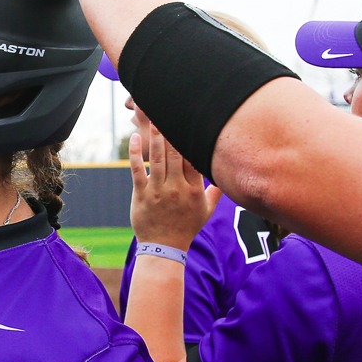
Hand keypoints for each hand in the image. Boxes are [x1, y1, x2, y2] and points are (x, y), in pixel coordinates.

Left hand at [129, 124, 213, 248]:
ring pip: (158, 160)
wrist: (164, 248)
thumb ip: (215, 193)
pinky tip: (134, 138)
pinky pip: (137, 171)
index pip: (193, 160)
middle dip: (172, 133)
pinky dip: (135, 154)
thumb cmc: (186, 228)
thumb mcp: (205, 212)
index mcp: (194, 190)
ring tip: (153, 119)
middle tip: (168, 112)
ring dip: (156, 138)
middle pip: (176, 155)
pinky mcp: (141, 195)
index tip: (187, 123)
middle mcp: (177, 189)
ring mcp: (158, 192)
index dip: (190, 140)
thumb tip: (227, 179)